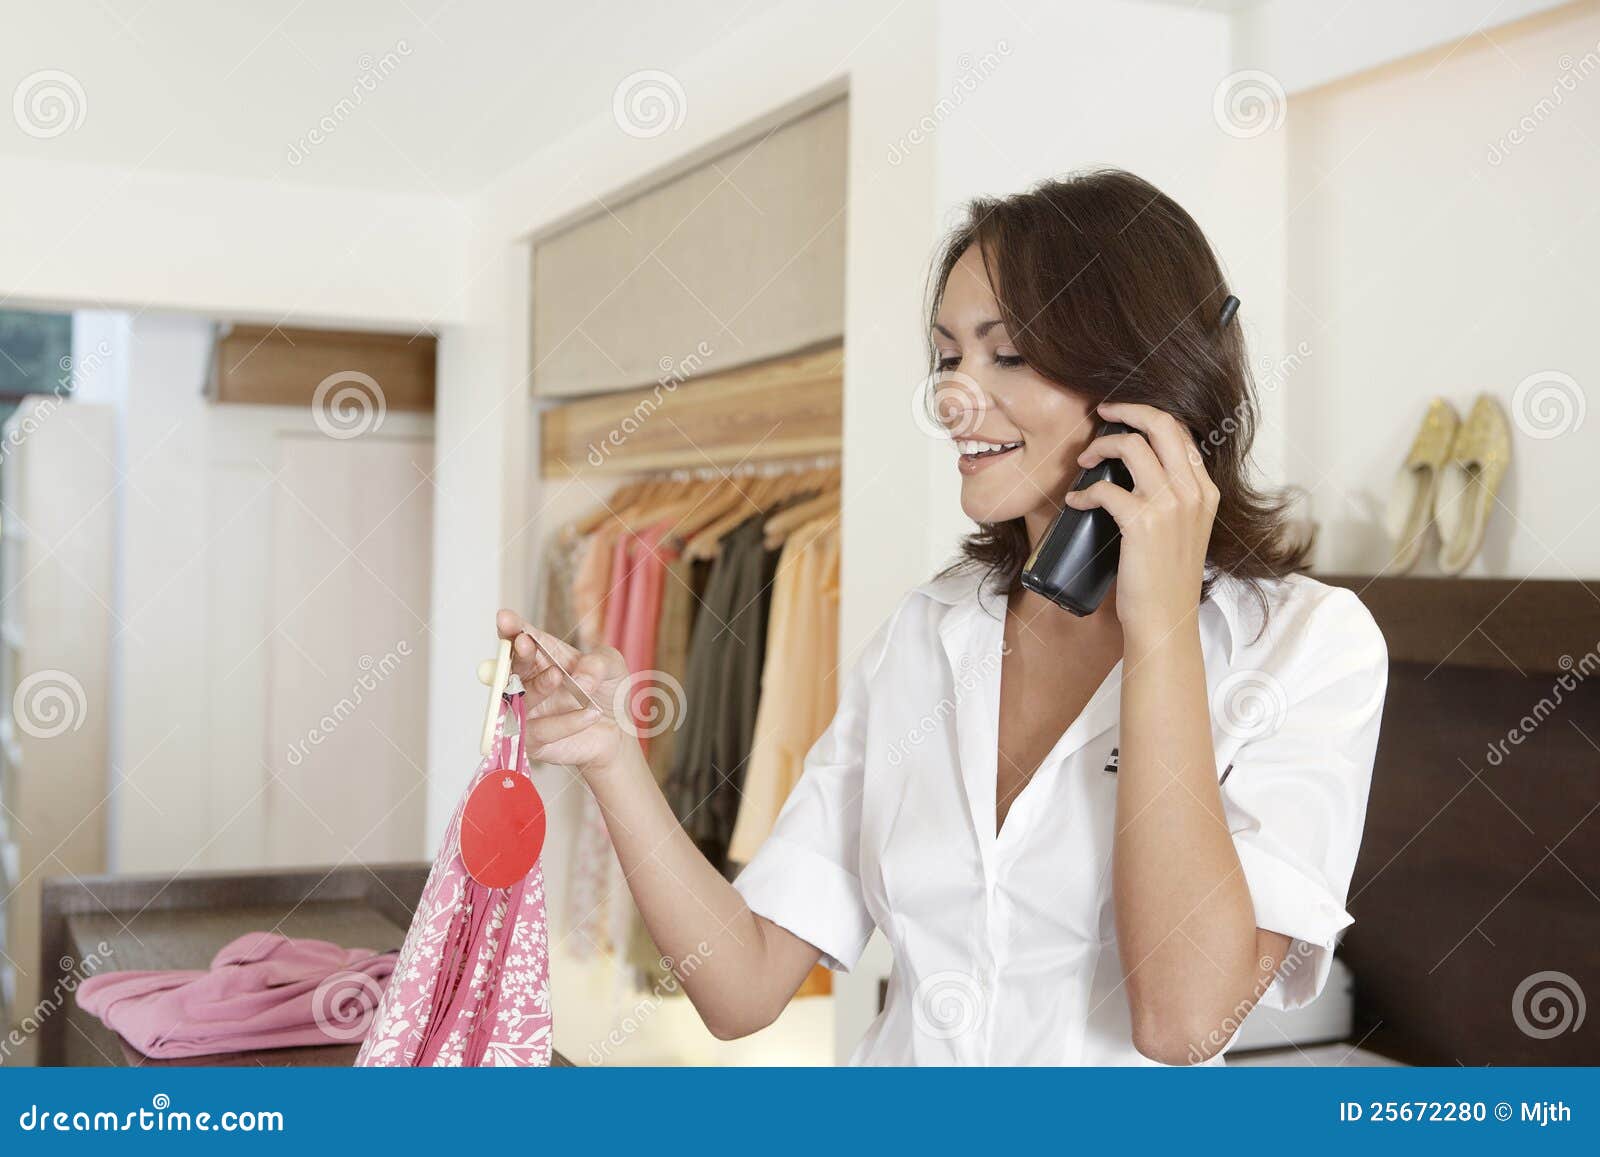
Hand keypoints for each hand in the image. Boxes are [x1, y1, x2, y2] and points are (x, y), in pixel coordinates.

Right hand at [496, 610, 631, 775]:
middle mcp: (528, 683)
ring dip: (538, 685)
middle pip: (511, 667)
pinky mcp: (533, 741)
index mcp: (542, 657)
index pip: (520, 639)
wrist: (618, 732)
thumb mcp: (612, 666)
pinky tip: (590, 714)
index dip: (510, 629)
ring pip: (519, 699)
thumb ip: (599, 662)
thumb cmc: (608, 693)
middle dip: (516, 654)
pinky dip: (566, 722)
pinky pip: (540, 731)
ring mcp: (527, 712)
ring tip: (559, 675)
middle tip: (525, 643)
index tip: (505, 618)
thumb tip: (581, 676)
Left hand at [1062, 401, 1217, 636]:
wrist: (1166, 620)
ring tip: (1083, 462)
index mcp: (1205, 491)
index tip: (1123, 417)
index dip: (1148, 416)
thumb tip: (1137, 474)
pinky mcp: (1142, 522)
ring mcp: (1170, 505)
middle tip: (1103, 413)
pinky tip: (1075, 502)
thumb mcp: (1185, 531)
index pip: (1180, 433)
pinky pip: (1104, 488)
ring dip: (1099, 447)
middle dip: (1127, 410)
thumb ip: (1174, 500)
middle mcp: (1192, 492)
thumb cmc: (1167, 580)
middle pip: (1161, 424)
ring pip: (1131, 446)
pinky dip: (1084, 492)